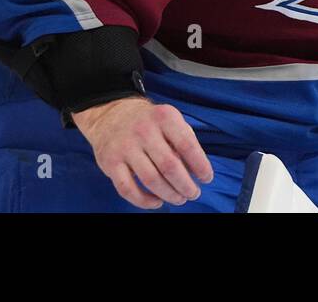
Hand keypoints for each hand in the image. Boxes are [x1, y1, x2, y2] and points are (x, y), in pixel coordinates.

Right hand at [72, 97, 214, 209]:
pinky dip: (144, 201)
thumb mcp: (170, 120)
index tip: (206, 178)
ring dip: (169, 195)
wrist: (112, 115)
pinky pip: (128, 189)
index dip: (200, 166)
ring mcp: (124, 146)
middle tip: (193, 193)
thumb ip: (185, 141)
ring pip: (151, 180)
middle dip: (186, 186)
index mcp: (163, 117)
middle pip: (170, 166)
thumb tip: (197, 171)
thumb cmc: (150, 123)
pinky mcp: (110, 162)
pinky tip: (157, 201)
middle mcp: (143, 130)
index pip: (187, 145)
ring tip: (179, 198)